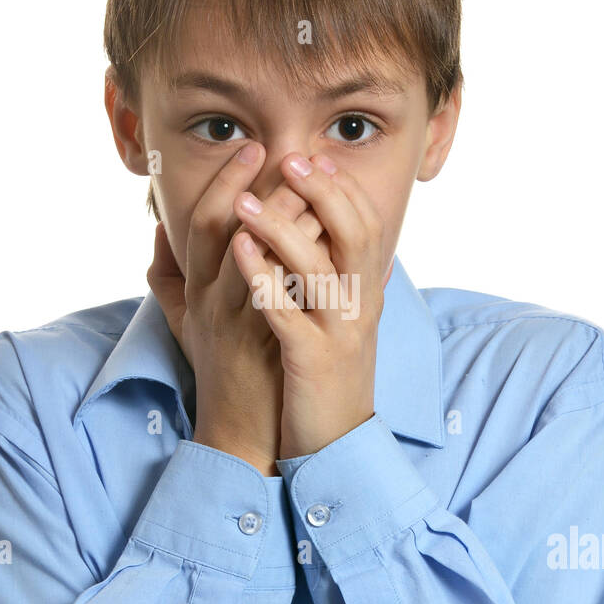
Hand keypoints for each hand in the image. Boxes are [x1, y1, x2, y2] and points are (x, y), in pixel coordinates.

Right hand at [147, 143, 324, 474]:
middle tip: (296, 153)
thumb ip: (169, 275)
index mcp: (196, 290)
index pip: (203, 221)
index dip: (224, 180)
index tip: (254, 147)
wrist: (240, 435)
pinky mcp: (269, 346)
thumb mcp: (185, 322)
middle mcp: (213, 302)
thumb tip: (160, 230)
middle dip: (264, 186)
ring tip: (318, 185)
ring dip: (290, 217)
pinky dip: (307, 263)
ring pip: (260, 258)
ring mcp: (241, 324)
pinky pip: (287, 294)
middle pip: (230, 230)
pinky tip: (333, 239)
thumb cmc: (220, 371)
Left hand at [229, 152, 385, 460]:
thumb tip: (335, 241)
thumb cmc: (322, 376)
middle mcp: (360, 306)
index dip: (341, 189)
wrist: (333, 444)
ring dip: (282, 230)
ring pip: (318, 269)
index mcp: (365, 291)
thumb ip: (333, 278)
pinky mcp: (312, 362)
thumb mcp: (337, 322)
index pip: (365, 224)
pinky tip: (238, 254)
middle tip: (288, 159)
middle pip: (353, 234)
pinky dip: (263, 280)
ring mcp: (339, 334)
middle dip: (321, 194)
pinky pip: (287, 315)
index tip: (313, 158)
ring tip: (246, 202)